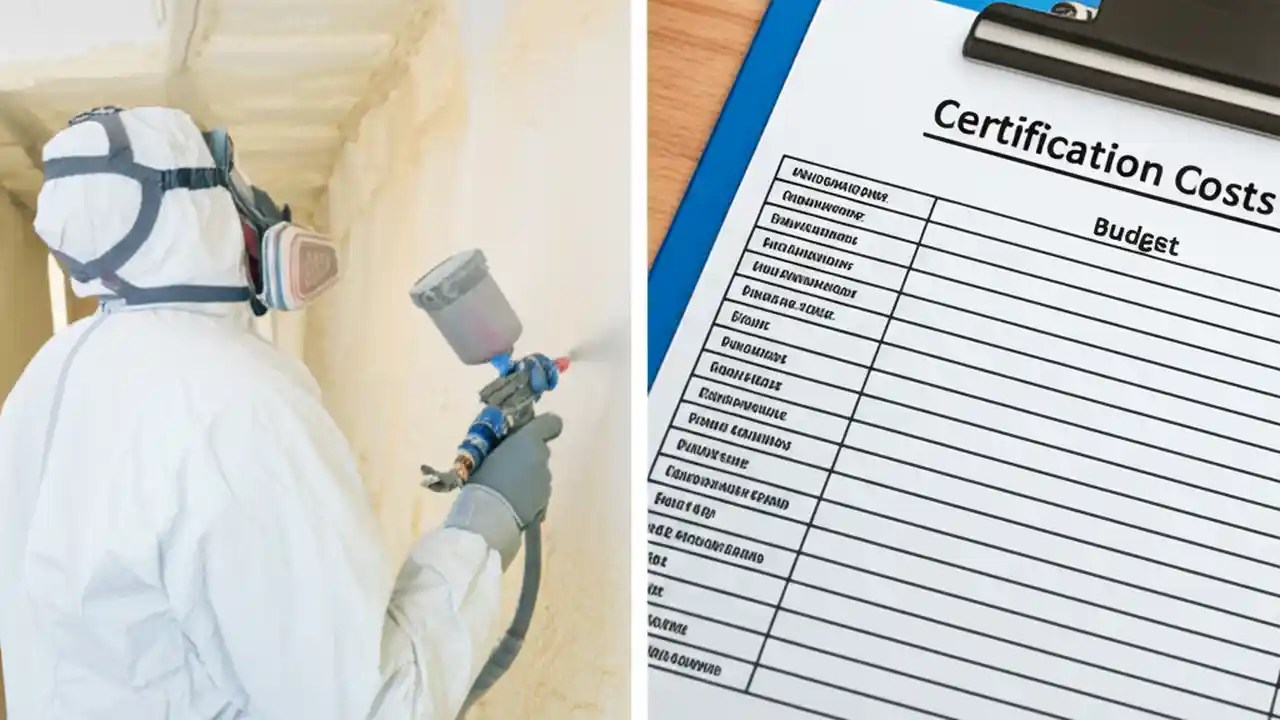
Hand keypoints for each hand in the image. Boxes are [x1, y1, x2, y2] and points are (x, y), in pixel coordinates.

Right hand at [444, 413, 563, 567]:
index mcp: (528, 440)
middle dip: (527, 457)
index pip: (551, 423)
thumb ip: (502, 448)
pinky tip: (511, 505)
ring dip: (527, 478)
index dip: (545, 426)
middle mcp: (543, 458)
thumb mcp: (484, 455)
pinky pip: (538, 493)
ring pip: (539, 473)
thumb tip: (507, 449)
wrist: (489, 516)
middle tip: (506, 467)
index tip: (531, 434)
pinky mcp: (545, 502)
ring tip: (506, 490)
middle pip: (540, 451)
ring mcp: (546, 481)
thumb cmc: (482, 479)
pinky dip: (528, 496)